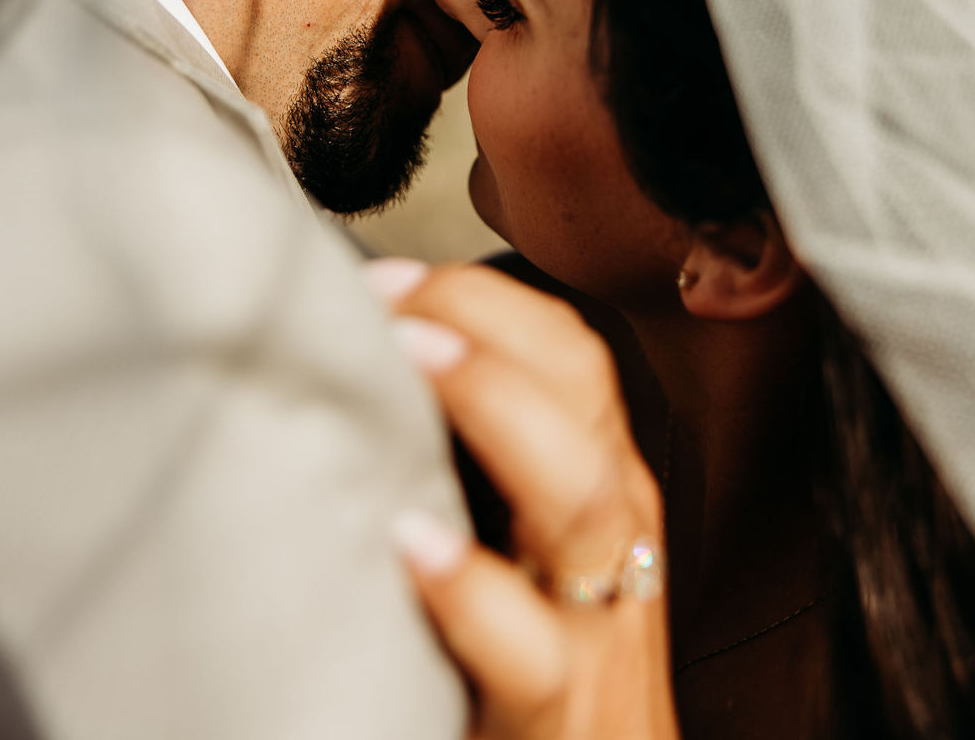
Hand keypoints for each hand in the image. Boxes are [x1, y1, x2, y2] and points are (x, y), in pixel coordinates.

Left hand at [366, 260, 680, 739]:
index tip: (388, 279)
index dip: (482, 300)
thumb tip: (366, 369)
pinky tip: (411, 545)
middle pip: (581, 389)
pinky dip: (473, 589)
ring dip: (494, 407)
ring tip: (412, 361)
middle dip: (487, 324)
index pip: (566, 352)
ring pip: (581, 491)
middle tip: (389, 299)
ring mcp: (594, 617)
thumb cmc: (538, 660)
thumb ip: (472, 464)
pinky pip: (531, 646)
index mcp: (597, 482)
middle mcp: (609, 531)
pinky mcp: (560, 709)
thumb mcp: (526, 544)